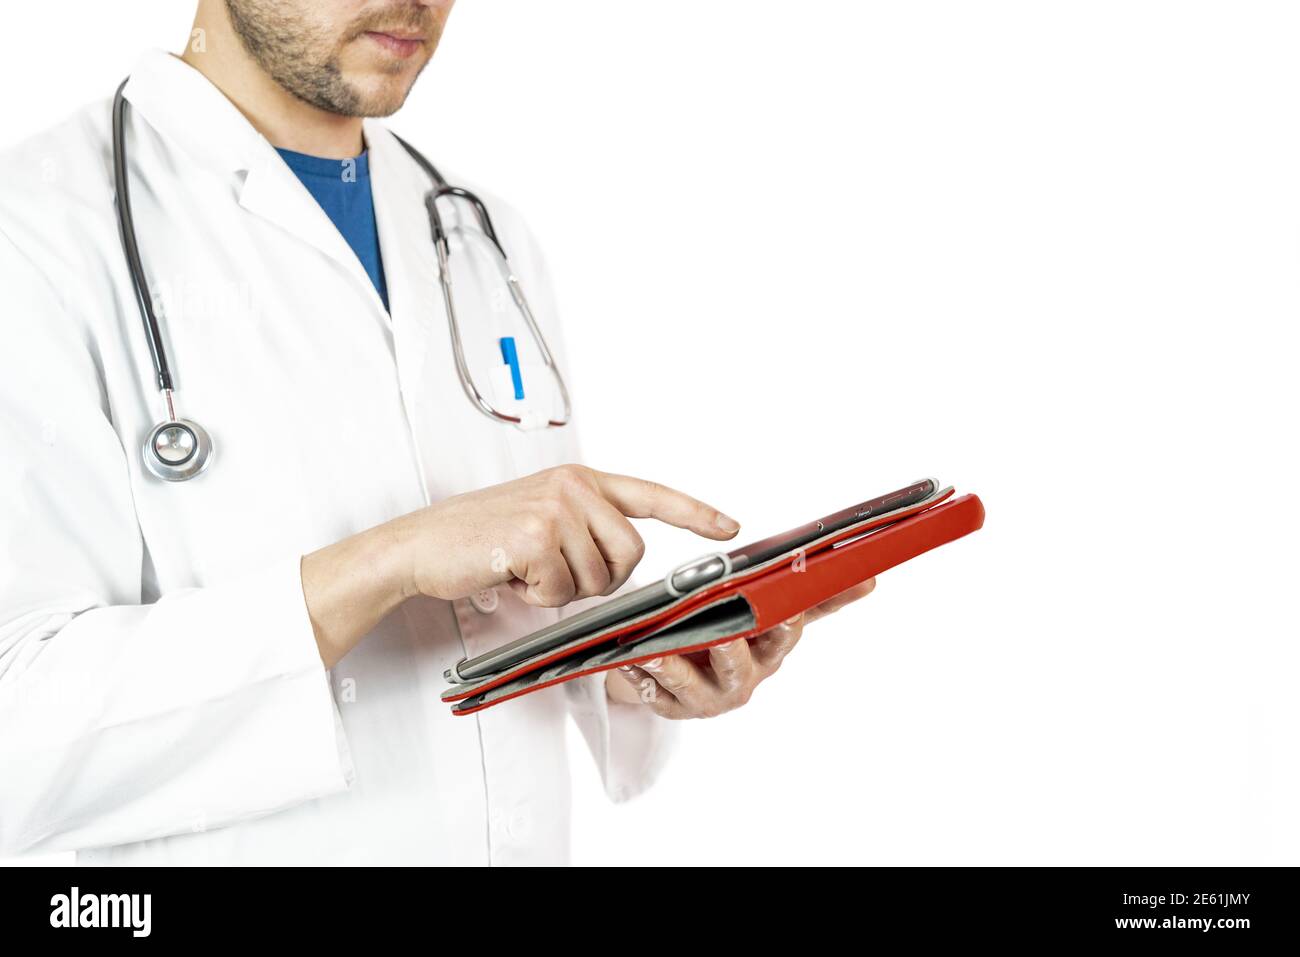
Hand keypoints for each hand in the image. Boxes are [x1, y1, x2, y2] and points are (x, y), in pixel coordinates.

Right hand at [301, 464, 738, 666]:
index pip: (650, 494)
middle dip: (601, 579)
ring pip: (598, 578)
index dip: (694, 513)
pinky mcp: (534, 536)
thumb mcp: (540, 518)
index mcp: (579, 479)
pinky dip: (537, 597)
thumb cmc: (479, 538)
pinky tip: (509, 575)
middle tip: (555, 574)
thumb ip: (585, 529)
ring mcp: (555, 508)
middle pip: (631, 555)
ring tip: (524, 569)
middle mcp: (573, 486)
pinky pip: (562, 590)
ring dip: (562, 590)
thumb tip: (622, 567)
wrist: (420, 545)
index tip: (729, 527)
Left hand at [605, 579, 875, 716]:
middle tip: (722, 633)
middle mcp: (744, 676)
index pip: (786, 634)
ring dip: (676, 667)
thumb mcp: (769, 609)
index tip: (788, 610)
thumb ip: (814, 595)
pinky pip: (655, 692)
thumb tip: (869, 577)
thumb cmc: (731, 630)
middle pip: (742, 663)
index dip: (788, 624)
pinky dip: (642, 674)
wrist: (682, 664)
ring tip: (658, 650)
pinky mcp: (672, 705)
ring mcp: (708, 696)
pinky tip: (629, 656)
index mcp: (770, 650)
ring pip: (694, 684)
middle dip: (732, 649)